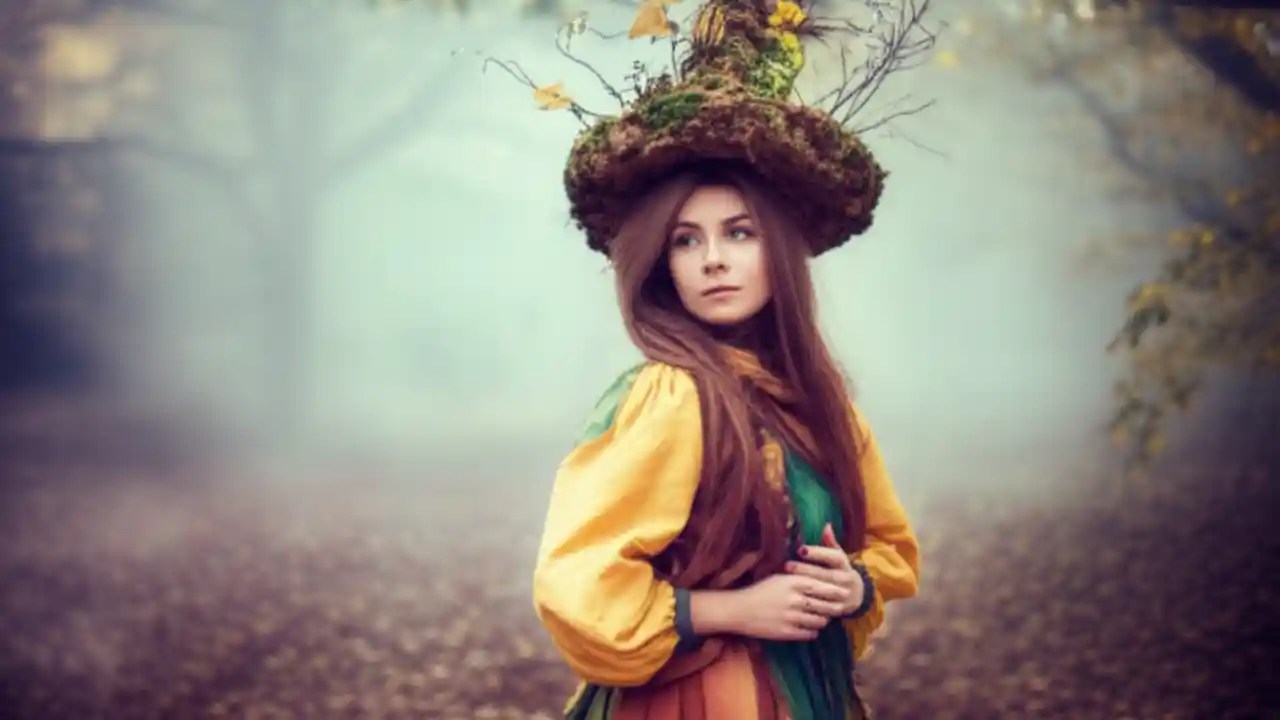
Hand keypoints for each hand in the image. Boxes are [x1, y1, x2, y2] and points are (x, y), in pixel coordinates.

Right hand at [727, 571, 846, 641]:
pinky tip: (810, 627)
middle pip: (826, 605)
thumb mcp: (780, 578)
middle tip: (840, 607)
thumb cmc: (761, 591)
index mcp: (794, 582)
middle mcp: (796, 599)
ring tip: (823, 617)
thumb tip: (821, 581)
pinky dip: (813, 631)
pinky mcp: (788, 632)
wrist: (740, 609)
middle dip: (835, 607)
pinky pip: (810, 633)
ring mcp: (792, 617)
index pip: (824, 586)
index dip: (836, 591)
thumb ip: (800, 578)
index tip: (845, 592)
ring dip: (824, 619)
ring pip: (820, 621)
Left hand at [784, 522, 865, 616]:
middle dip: (806, 570)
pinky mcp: (838, 610)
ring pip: (824, 591)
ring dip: (805, 586)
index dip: (818, 553)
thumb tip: (826, 525)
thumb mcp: (838, 557)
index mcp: (845, 565)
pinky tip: (795, 598)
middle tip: (787, 565)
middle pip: (826, 574)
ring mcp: (843, 596)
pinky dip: (809, 603)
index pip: (834, 557)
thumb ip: (830, 543)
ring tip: (787, 580)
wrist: (856, 595)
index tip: (801, 549)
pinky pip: (823, 607)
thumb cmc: (840, 571)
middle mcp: (846, 580)